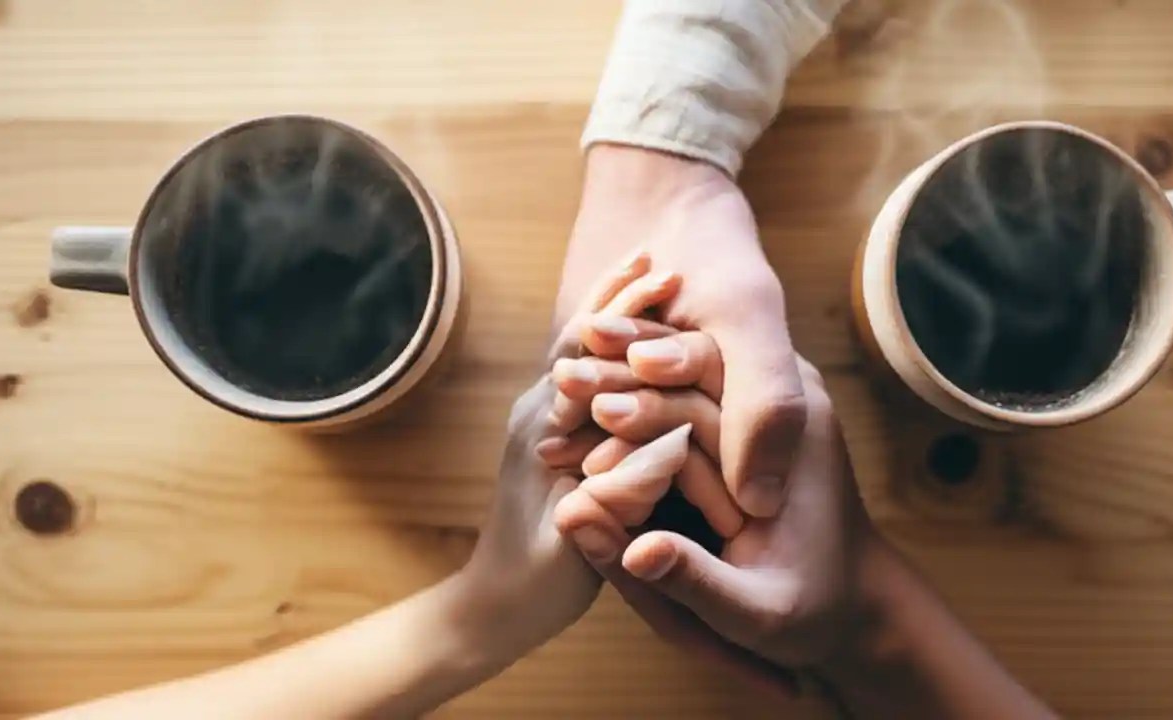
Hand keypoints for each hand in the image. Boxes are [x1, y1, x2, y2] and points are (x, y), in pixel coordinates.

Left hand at [461, 255, 681, 658]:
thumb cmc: (538, 578)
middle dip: (618, 298)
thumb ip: (627, 488)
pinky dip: (614, 346)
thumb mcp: (586, 534)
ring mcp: (552, 420)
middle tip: (655, 255)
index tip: (664, 278)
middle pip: (587, 339)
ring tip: (646, 271)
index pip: (588, 352)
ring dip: (614, 312)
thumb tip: (675, 444)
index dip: (627, 315)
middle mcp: (546, 410)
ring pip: (589, 354)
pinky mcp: (564, 436)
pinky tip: (641, 336)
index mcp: (549, 424)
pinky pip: (593, 379)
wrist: (497, 605)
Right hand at [553, 332, 862, 670]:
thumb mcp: (757, 614)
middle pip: (693, 363)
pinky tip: (576, 410)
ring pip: (677, 371)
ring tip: (557, 386)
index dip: (653, 400)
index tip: (596, 407)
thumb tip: (634, 552)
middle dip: (625, 372)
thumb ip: (696, 581)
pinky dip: (628, 395)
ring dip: (618, 374)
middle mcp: (783, 397)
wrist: (853, 604)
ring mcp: (756, 402)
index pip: (720, 392)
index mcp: (795, 433)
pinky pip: (676, 390)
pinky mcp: (734, 416)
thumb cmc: (809, 616)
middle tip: (562, 379)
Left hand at [556, 145, 806, 518]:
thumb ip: (767, 405)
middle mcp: (712, 422)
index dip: (685, 465)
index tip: (645, 442)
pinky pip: (592, 426)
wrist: (659, 196)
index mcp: (759, 417)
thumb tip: (761, 504)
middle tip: (601, 405)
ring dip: (598, 423)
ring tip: (573, 384)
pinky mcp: (616, 398)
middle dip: (632, 434)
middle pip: (670, 457)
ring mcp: (660, 410)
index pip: (727, 474)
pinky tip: (554, 412)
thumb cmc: (715, 252)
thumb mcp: (749, 320)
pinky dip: (575, 418)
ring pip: (626, 444)